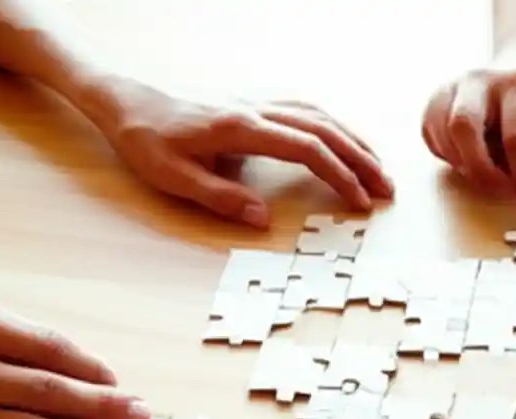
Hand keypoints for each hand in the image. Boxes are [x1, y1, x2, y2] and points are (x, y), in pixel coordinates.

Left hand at [85, 76, 391, 226]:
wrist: (128, 104)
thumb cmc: (148, 142)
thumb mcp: (173, 178)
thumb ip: (220, 198)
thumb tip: (263, 219)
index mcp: (242, 128)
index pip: (307, 149)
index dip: (339, 175)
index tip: (360, 201)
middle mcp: (257, 110)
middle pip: (325, 130)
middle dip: (361, 160)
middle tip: (387, 189)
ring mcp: (258, 104)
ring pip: (320, 116)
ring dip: (353, 142)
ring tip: (377, 169)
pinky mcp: (256, 105)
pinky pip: (307, 111)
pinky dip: (334, 128)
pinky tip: (345, 142)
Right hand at [421, 47, 515, 219]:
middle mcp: (487, 80)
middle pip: (464, 126)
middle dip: (482, 173)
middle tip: (503, 195)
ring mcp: (459, 85)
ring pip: (443, 128)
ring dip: (462, 164)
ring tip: (487, 174)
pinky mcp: (440, 95)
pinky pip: (430, 130)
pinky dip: (446, 154)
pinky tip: (469, 158)